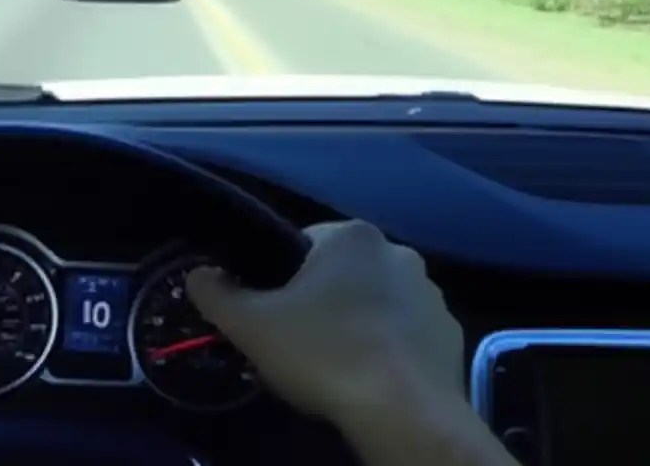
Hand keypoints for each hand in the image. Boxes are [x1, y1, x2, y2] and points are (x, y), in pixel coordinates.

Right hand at [187, 220, 463, 422]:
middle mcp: (398, 252)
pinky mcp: (451, 334)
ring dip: (357, 323)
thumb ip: (217, 294)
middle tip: (297, 343)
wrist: (404, 413)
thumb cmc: (323, 354)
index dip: (279, 280)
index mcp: (351, 236)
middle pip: (341, 274)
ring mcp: (431, 294)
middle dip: (320, 302)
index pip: (302, 245)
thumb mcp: (251, 326)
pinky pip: (406, 334)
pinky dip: (388, 350)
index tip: (271, 315)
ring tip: (335, 366)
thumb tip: (198, 275)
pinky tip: (371, 380)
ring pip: (376, 303)